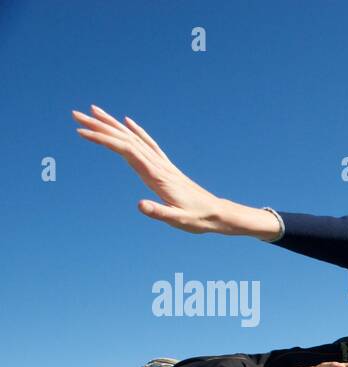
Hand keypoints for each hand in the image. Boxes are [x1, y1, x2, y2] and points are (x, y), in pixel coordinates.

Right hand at [73, 105, 279, 237]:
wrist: (218, 214)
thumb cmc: (198, 219)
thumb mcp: (178, 220)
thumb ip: (159, 213)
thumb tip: (139, 206)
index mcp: (156, 174)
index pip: (125, 150)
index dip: (103, 139)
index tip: (82, 132)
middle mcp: (158, 164)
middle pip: (126, 138)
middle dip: (100, 126)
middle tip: (75, 114)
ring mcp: (163, 164)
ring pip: (134, 138)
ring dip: (113, 124)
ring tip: (93, 111)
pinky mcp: (166, 167)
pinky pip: (148, 144)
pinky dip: (136, 131)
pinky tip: (127, 123)